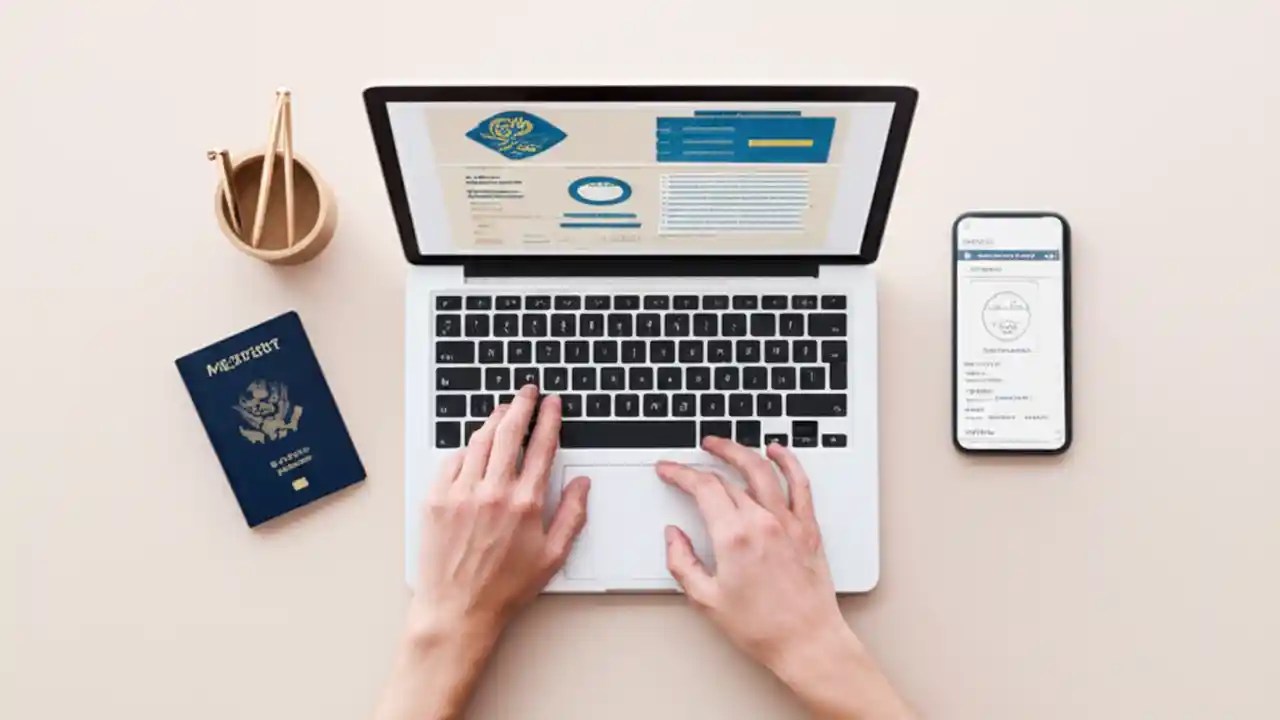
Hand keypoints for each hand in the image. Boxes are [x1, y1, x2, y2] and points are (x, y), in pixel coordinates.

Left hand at [413, 384, 589, 638]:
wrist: (457, 610)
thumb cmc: (504, 589)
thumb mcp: (553, 556)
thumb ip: (572, 515)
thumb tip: (582, 485)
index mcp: (525, 503)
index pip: (542, 446)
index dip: (549, 419)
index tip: (552, 404)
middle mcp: (492, 492)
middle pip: (509, 432)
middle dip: (521, 405)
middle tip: (527, 392)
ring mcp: (461, 493)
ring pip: (479, 441)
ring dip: (493, 420)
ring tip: (502, 411)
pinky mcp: (436, 500)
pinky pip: (451, 461)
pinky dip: (465, 449)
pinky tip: (472, 448)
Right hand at [658, 438, 911, 719]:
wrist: (806, 641)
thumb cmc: (762, 627)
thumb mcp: (706, 600)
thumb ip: (682, 562)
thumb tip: (673, 537)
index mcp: (734, 537)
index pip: (702, 488)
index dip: (680, 473)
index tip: (669, 470)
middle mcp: (762, 522)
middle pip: (727, 478)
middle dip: (701, 465)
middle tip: (687, 463)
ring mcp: (788, 522)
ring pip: (762, 469)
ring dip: (739, 450)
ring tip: (722, 444)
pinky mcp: (808, 528)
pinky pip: (799, 483)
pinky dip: (788, 461)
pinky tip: (777, 451)